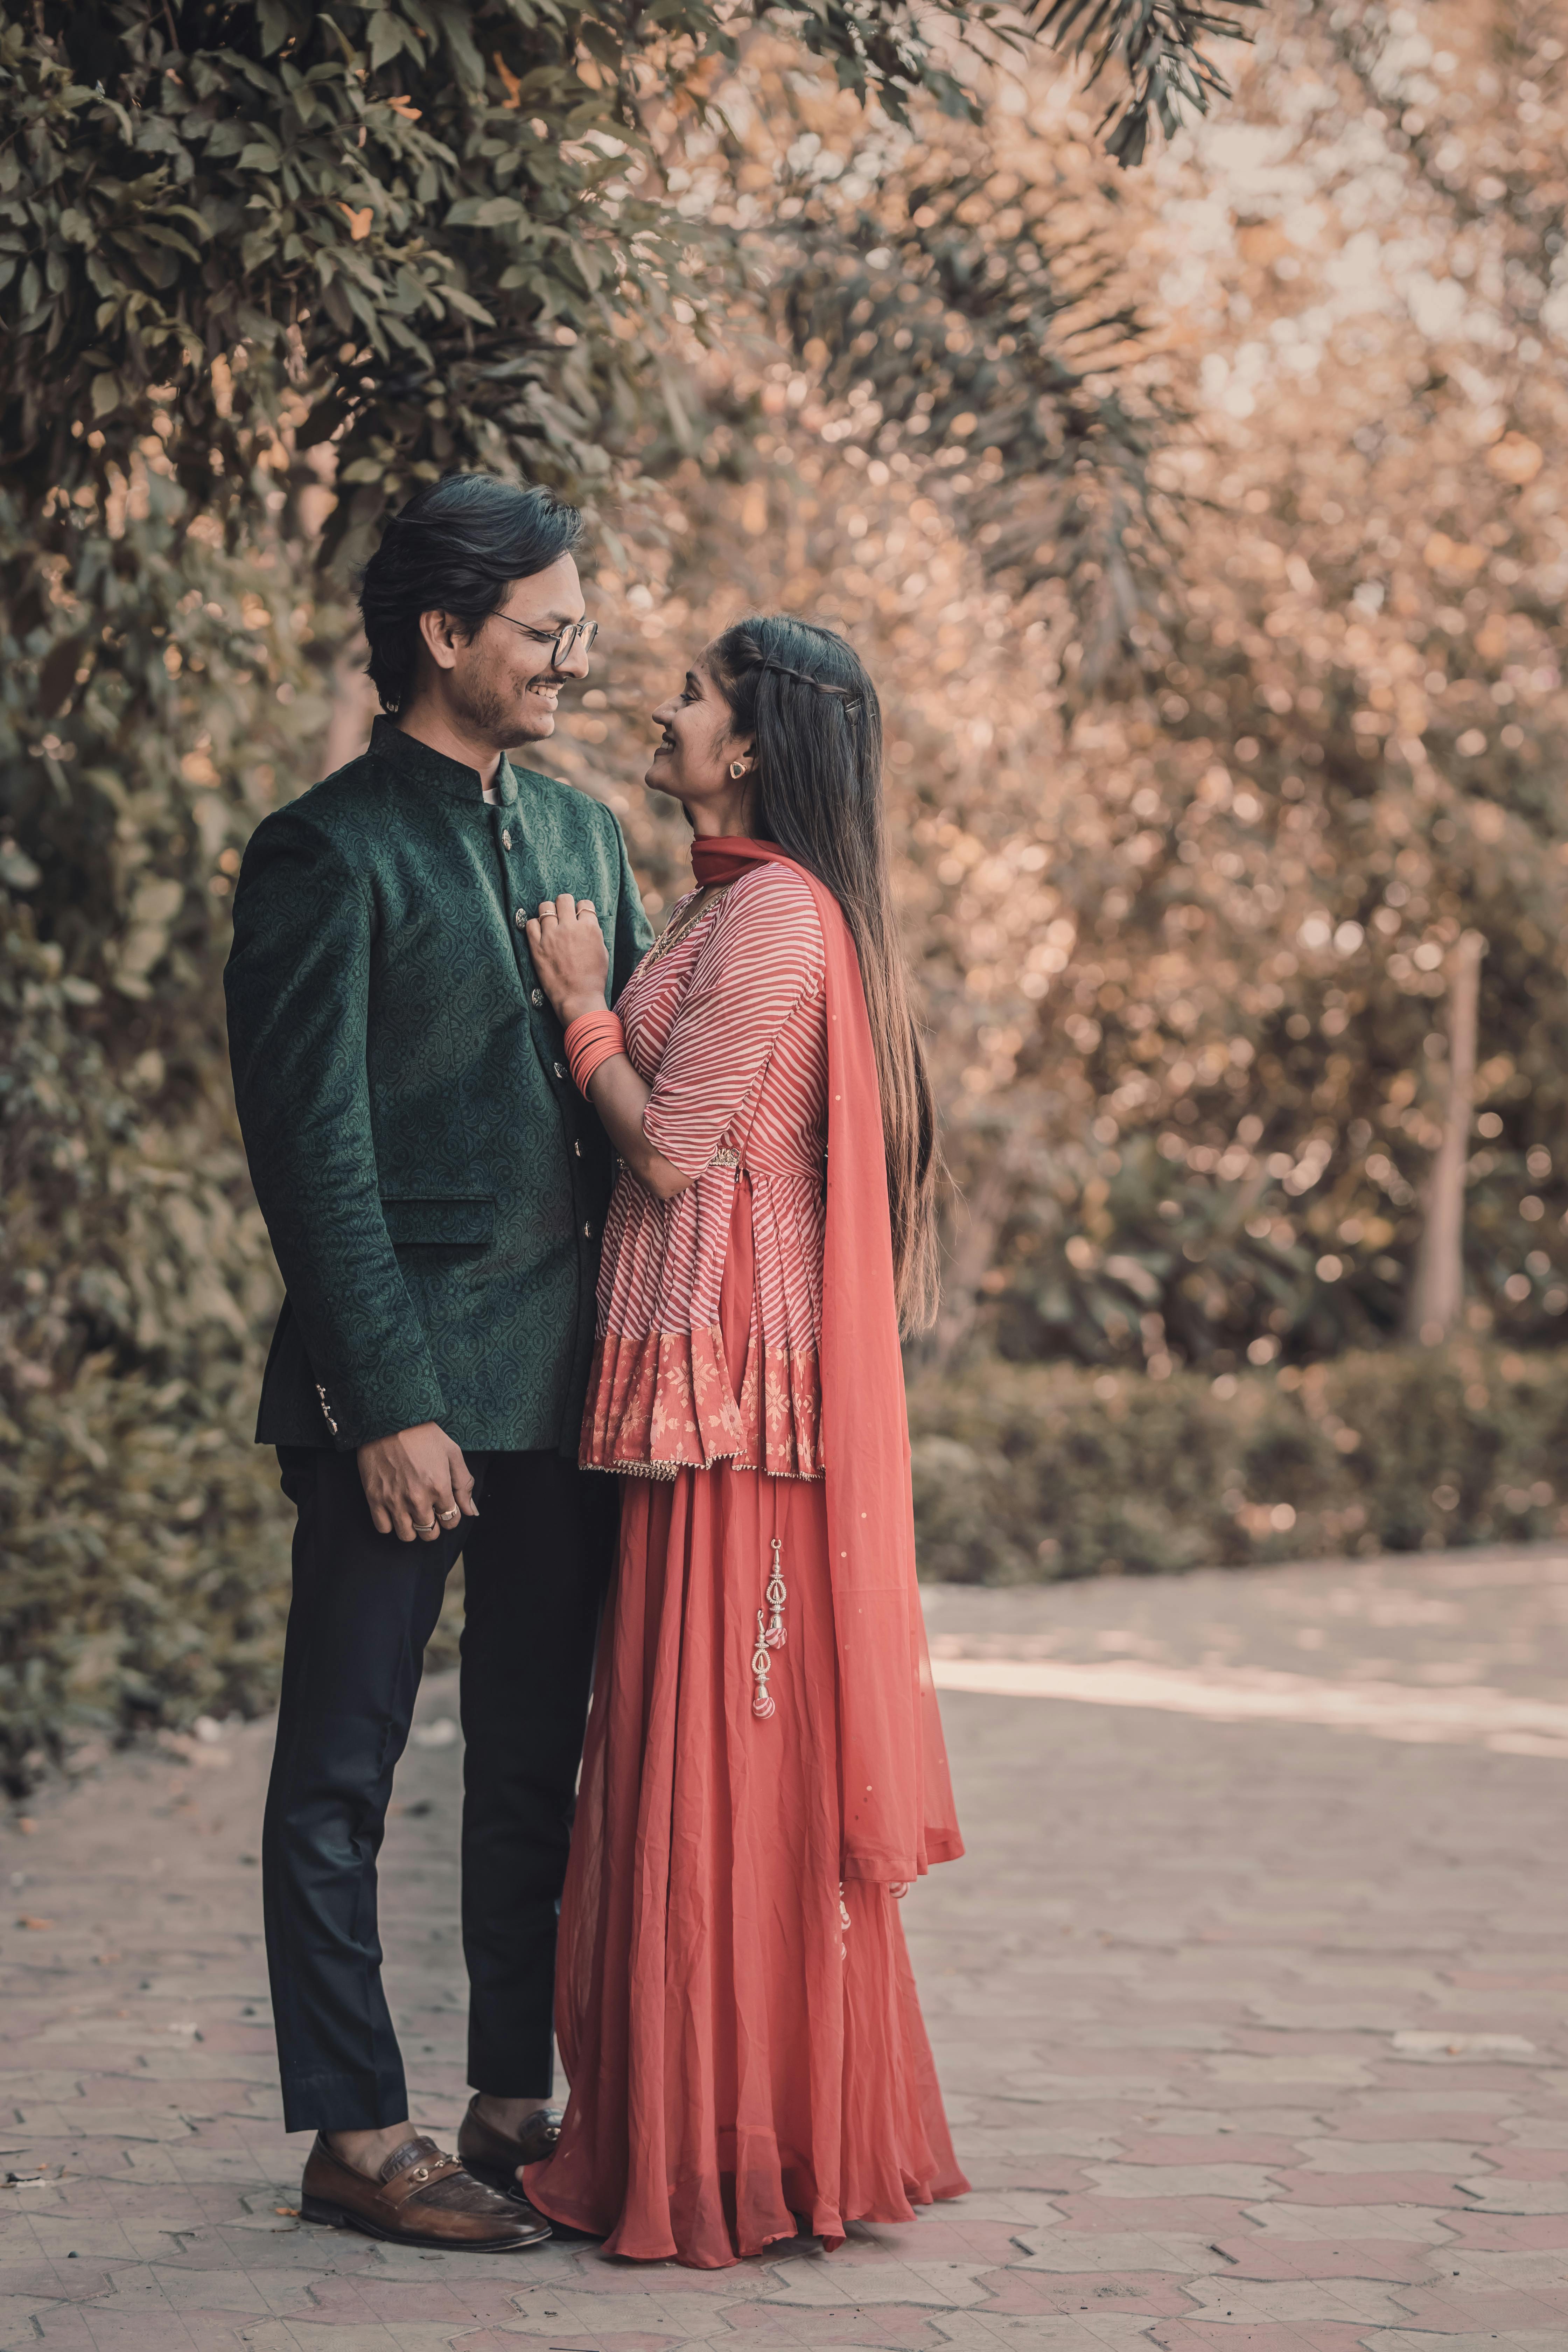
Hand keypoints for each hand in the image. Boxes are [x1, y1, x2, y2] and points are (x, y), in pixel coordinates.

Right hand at [358, 1423, 477, 1542]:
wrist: (389, 1420)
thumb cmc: (423, 1434)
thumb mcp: (452, 1453)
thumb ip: (464, 1484)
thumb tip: (471, 1511)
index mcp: (439, 1488)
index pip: (451, 1521)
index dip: (450, 1517)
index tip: (445, 1509)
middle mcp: (418, 1499)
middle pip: (430, 1533)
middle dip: (434, 1526)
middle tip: (430, 1512)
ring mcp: (394, 1501)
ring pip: (407, 1536)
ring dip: (413, 1529)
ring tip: (412, 1514)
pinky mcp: (374, 1498)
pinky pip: (383, 1528)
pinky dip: (389, 1524)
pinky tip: (394, 1510)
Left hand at [525, 893, 608, 1024]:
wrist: (579, 998)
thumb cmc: (593, 978)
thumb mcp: (602, 952)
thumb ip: (593, 934)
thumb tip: (585, 924)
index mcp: (589, 928)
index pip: (584, 904)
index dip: (581, 910)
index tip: (578, 917)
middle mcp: (570, 927)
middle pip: (563, 899)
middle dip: (564, 905)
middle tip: (563, 916)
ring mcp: (551, 935)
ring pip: (545, 907)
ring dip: (548, 913)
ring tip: (550, 923)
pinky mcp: (537, 946)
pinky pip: (530, 924)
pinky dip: (535, 926)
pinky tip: (540, 933)